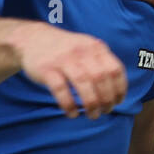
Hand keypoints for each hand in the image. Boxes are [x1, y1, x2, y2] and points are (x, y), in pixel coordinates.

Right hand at [12, 22, 126, 119]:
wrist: (33, 38)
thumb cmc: (66, 50)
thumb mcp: (87, 48)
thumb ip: (102, 63)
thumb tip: (118, 91)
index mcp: (95, 47)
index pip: (115, 69)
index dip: (119, 88)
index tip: (118, 102)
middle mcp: (81, 51)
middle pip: (101, 78)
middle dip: (106, 99)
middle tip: (105, 111)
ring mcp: (63, 59)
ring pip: (83, 83)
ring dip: (91, 103)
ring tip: (93, 115)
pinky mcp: (46, 69)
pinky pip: (60, 89)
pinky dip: (69, 104)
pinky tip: (72, 113)